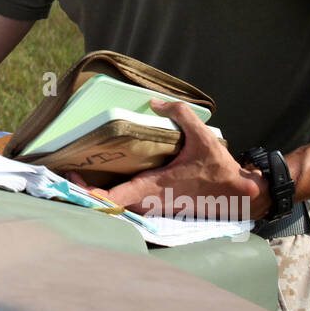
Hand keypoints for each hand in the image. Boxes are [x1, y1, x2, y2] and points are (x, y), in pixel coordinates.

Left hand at [66, 99, 269, 219]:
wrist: (239, 196)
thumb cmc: (218, 168)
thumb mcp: (203, 137)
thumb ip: (181, 115)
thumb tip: (155, 101)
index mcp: (157, 185)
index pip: (119, 197)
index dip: (94, 195)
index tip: (75, 183)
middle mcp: (153, 201)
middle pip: (113, 205)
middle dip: (90, 194)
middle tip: (70, 176)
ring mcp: (157, 208)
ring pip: (122, 208)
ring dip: (102, 198)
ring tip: (81, 180)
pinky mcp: (162, 209)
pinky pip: (133, 207)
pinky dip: (117, 199)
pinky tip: (106, 184)